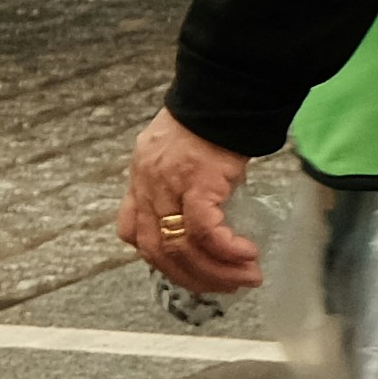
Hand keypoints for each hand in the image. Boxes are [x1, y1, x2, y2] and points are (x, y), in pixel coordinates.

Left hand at [124, 112, 263, 298]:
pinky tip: (246, 256)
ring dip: (215, 271)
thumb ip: (185, 186)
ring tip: (245, 278)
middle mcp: (146, 187)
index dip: (158, 258)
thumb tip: (212, 214)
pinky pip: (205, 230)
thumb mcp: (184, 156)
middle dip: (192, 277)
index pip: (131, 232)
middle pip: (156, 251)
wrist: (225, 91)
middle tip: (225, 287)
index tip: (187, 269)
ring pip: (180, 247)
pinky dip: (225, 250)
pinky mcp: (196, 183)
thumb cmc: (210, 121)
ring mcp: (168, 187)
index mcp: (140, 181)